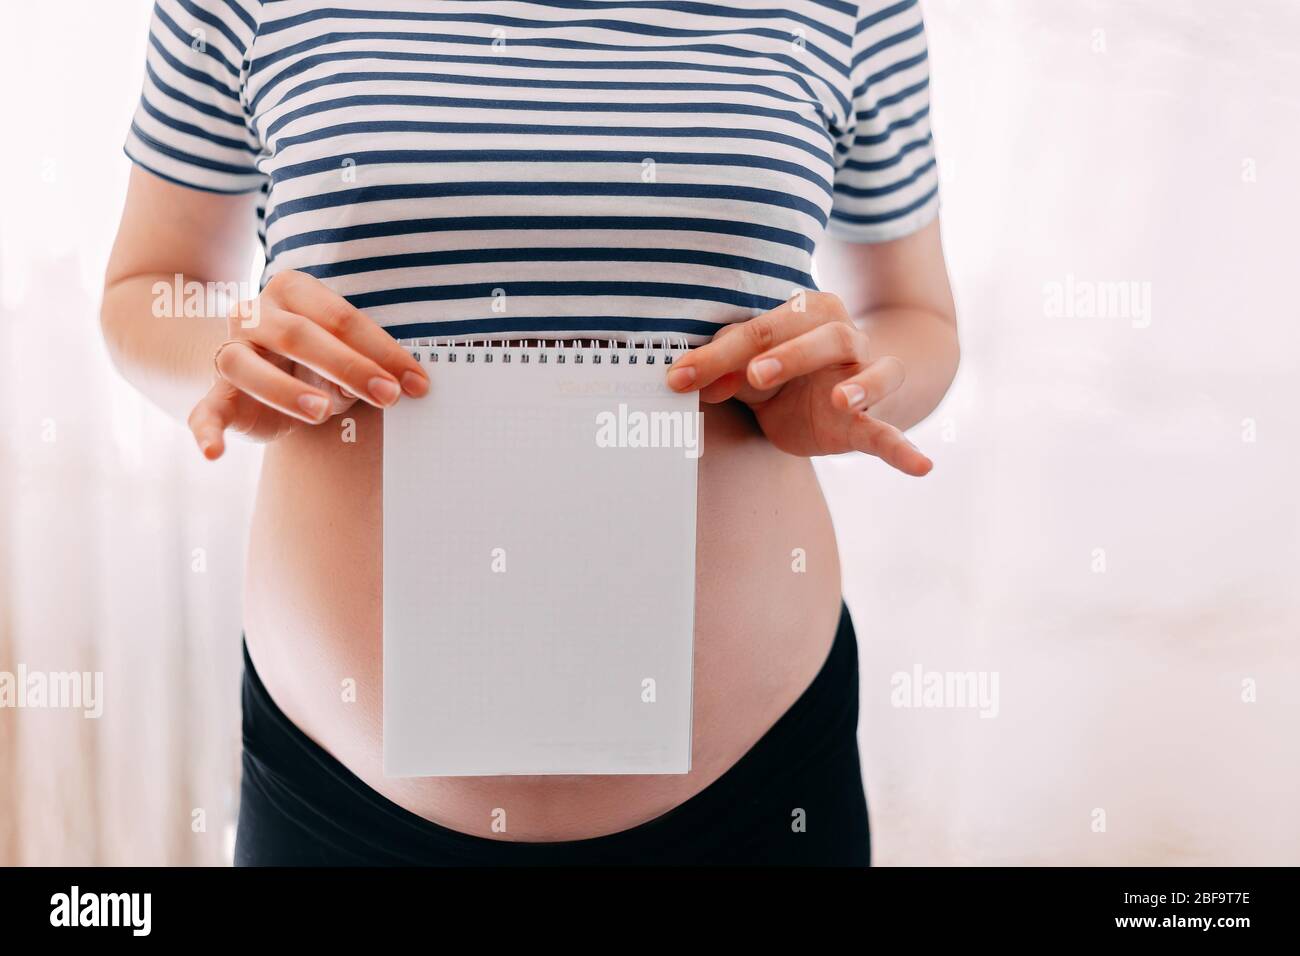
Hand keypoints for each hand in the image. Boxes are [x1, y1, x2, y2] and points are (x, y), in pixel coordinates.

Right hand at [187, 270, 428, 458]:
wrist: (250, 364)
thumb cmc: (313, 358)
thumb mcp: (341, 355)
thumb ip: (361, 364)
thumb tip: (394, 386)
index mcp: (293, 291)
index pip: (342, 318)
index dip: (383, 351)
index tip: (418, 383)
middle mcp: (254, 313)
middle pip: (299, 336)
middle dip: (348, 367)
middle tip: (388, 396)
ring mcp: (229, 351)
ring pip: (247, 366)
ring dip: (284, 390)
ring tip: (321, 412)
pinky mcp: (216, 392)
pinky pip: (205, 410)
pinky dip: (206, 431)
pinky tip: (213, 453)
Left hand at [665, 293, 931, 475]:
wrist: (840, 391)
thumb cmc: (784, 371)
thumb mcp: (746, 369)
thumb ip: (720, 372)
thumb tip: (685, 381)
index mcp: (805, 313)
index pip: (759, 330)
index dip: (717, 356)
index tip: (678, 377)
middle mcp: (842, 335)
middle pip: (821, 337)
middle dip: (786, 355)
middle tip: (754, 375)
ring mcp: (864, 376)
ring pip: (870, 370)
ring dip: (856, 385)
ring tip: (841, 400)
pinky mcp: (873, 418)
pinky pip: (891, 432)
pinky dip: (905, 450)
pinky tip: (922, 468)